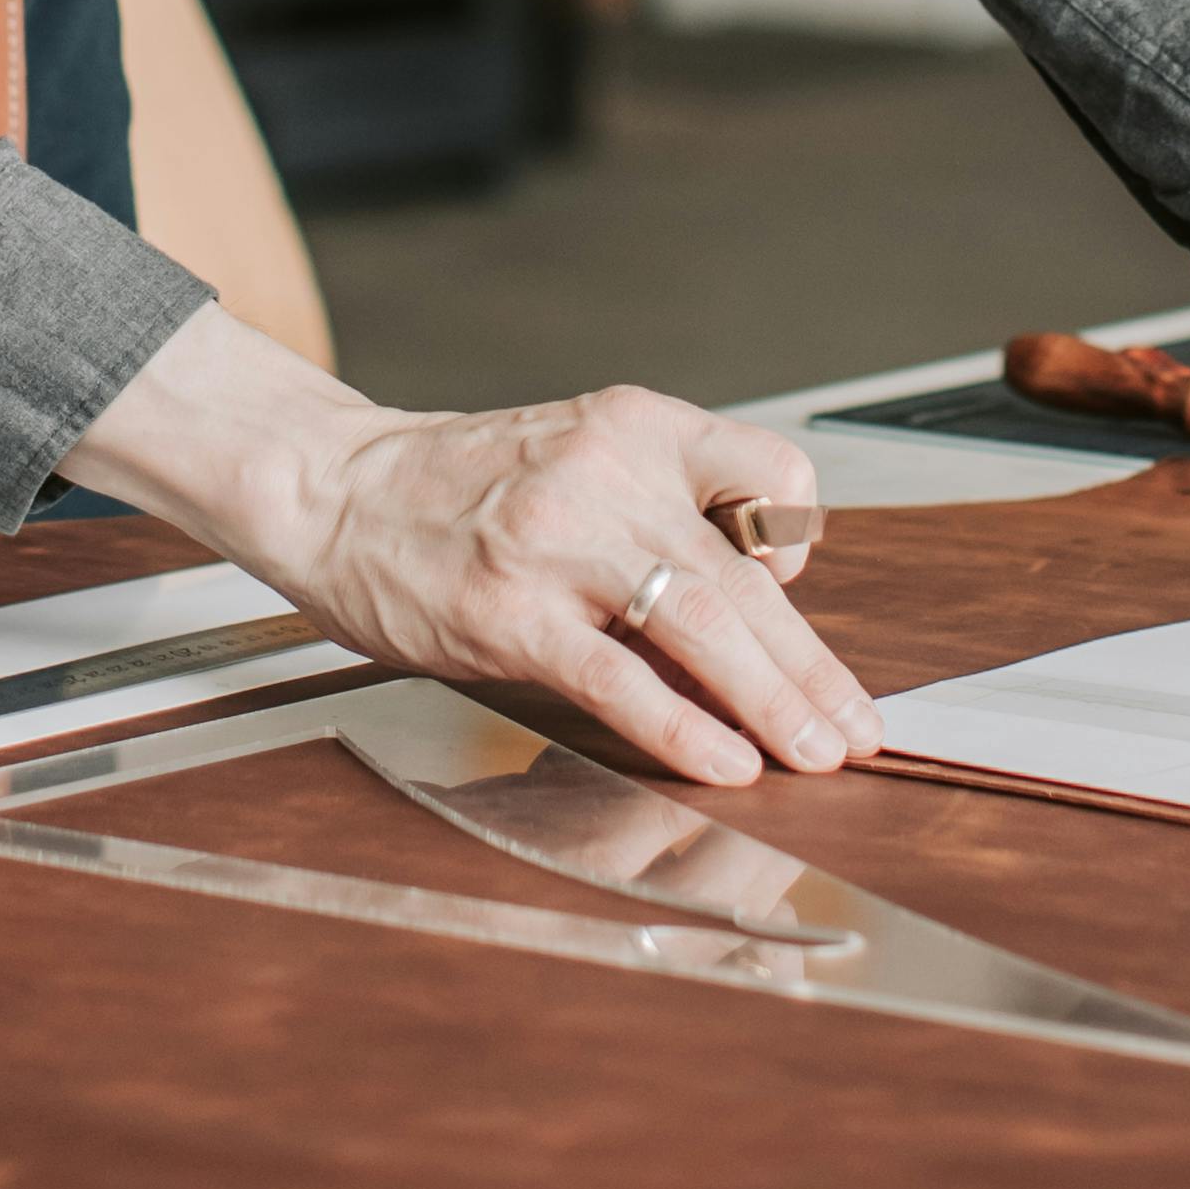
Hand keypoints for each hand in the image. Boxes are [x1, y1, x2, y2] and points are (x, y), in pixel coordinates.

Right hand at [59, 310, 874, 784]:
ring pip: (703, 627)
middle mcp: (609, 475)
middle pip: (747, 579)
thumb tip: (756, 600)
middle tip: (856, 729)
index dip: (798, 544)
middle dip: (812, 668)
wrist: (333, 487)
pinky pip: (621, 680)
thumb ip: (660, 506)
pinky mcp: (511, 614)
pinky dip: (684, 728)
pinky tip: (726, 762)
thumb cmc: (458, 484)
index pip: (772, 478)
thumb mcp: (578, 452)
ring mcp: (559, 546)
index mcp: (637, 425)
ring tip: (816, 755)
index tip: (791, 594)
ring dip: (775, 702)